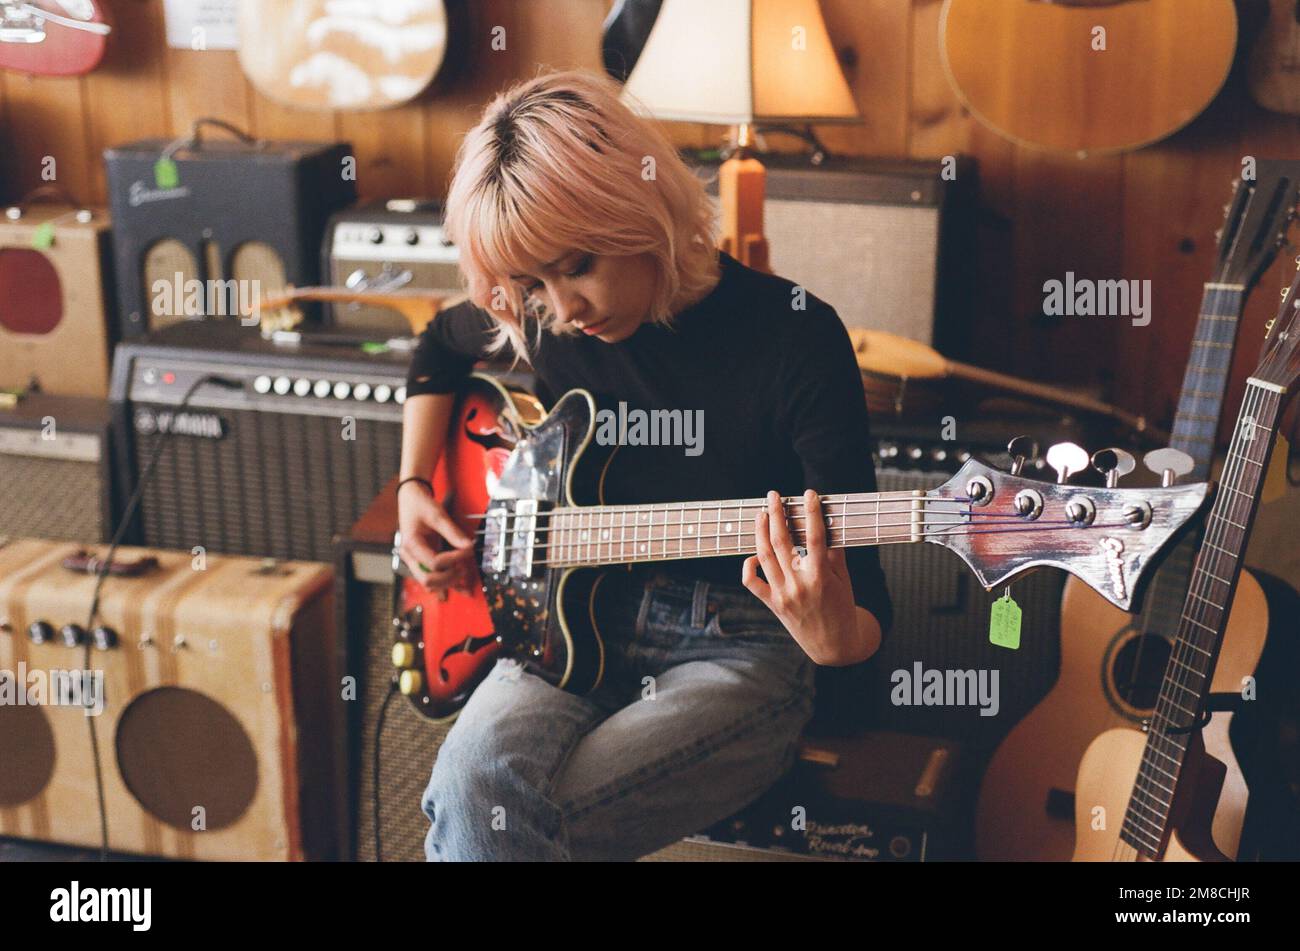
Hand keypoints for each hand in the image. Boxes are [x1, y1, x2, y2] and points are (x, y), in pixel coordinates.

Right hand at [397, 480, 476, 597]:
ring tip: (464, 577)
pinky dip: (445, 583)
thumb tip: (469, 546)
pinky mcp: (420, 560)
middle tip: (465, 568)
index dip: (454, 559)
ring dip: (447, 583)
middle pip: (428, 579)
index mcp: (411, 544)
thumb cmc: (420, 505)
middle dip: (449, 577)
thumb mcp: (437, 514)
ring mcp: (414, 560)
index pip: (434, 563)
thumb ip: (453, 532)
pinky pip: (432, 576)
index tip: (468, 551)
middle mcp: (409, 556)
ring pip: (429, 583)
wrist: (410, 499)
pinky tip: (459, 588)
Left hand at [742, 489, 862, 664]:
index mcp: (820, 577)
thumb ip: (833, 553)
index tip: (809, 494)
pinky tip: (755, 553)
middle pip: (782, 541)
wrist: (834, 646)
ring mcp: (782, 595)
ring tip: (762, 514)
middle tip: (774, 496)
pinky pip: (752, 582)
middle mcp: (799, 585)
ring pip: (764, 555)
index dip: (811, 512)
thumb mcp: (844, 580)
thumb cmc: (841, 609)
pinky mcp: (772, 604)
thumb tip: (825, 524)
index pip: (815, 537)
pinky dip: (749, 565)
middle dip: (776, 514)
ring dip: (760, 531)